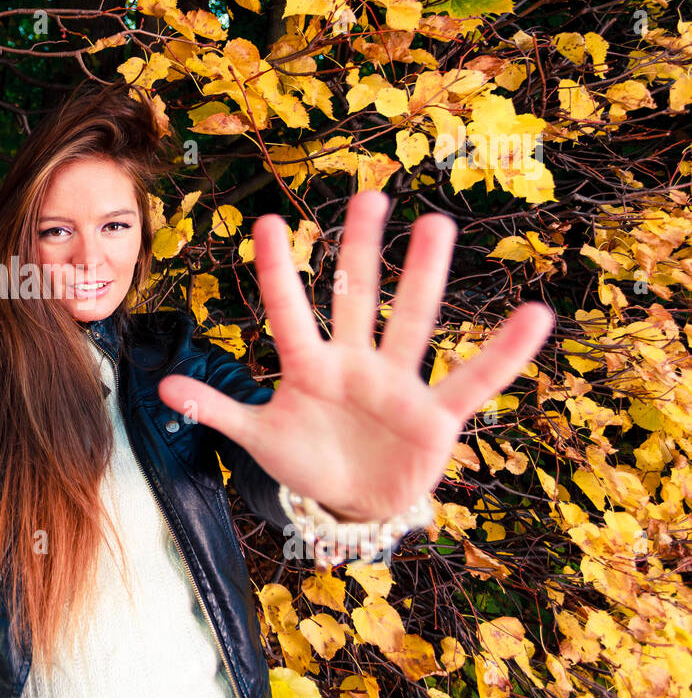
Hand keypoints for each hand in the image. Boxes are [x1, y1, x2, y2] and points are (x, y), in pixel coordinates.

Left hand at [158, 190, 554, 522]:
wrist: (354, 502)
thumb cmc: (305, 460)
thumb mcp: (258, 438)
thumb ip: (216, 409)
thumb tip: (161, 386)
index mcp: (307, 368)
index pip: (288, 311)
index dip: (276, 272)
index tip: (266, 223)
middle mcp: (354, 364)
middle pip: (356, 297)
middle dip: (359, 250)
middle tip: (369, 195)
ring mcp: (396, 384)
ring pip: (411, 324)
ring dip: (423, 278)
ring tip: (436, 225)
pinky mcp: (435, 416)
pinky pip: (473, 381)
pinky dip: (503, 353)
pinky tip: (535, 316)